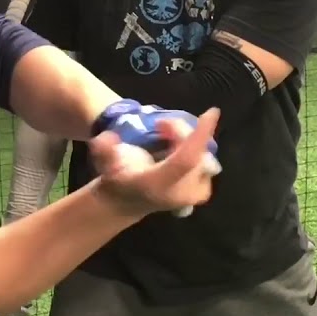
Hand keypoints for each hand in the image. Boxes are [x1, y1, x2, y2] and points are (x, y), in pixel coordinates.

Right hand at [89, 108, 221, 217]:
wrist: (125, 202)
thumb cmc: (117, 179)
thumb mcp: (105, 163)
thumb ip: (104, 149)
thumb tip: (108, 138)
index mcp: (158, 185)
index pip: (186, 159)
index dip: (199, 136)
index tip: (212, 113)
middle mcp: (180, 193)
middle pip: (195, 152)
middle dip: (180, 132)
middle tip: (160, 125)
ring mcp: (194, 195)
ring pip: (203, 155)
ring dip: (187, 140)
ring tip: (167, 138)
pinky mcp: (202, 192)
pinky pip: (206, 161)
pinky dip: (196, 149)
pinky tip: (178, 148)